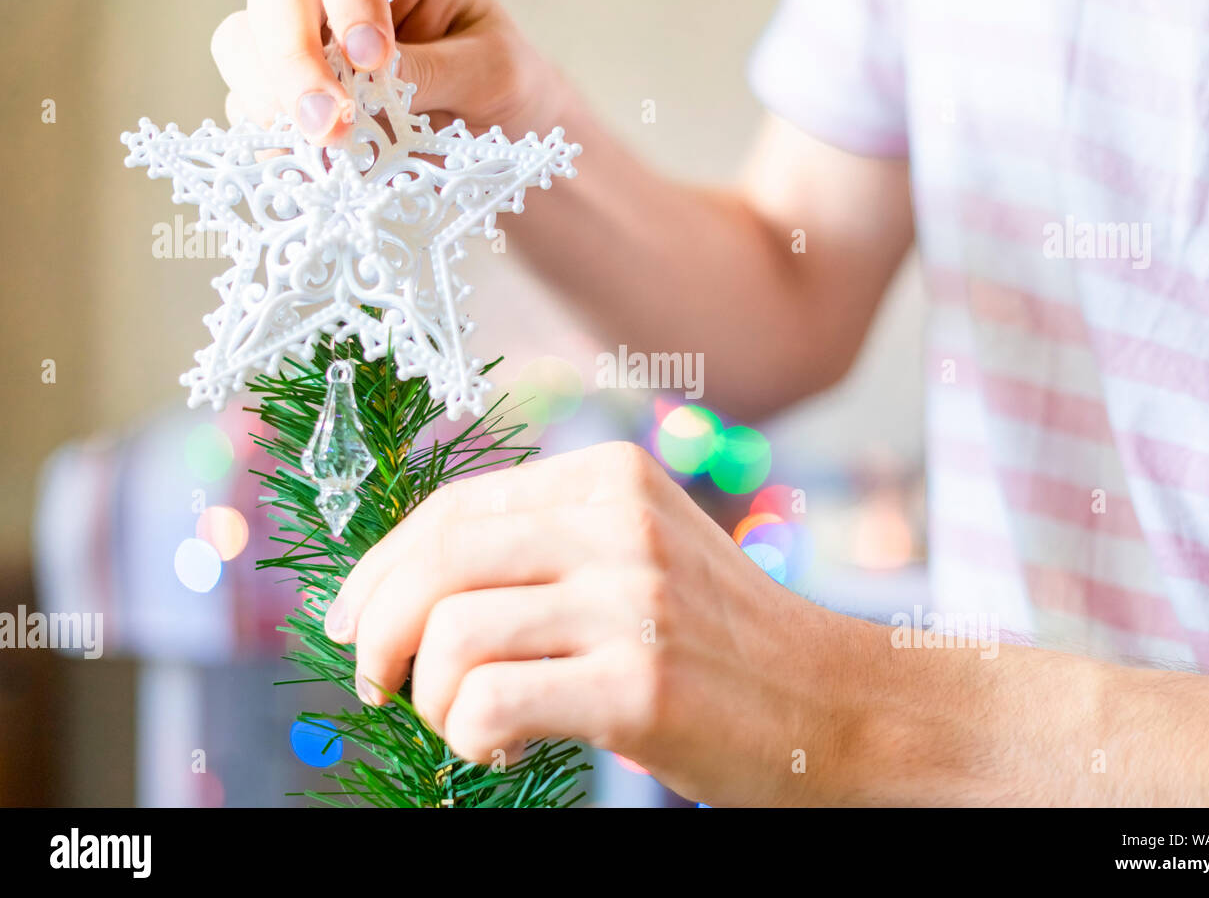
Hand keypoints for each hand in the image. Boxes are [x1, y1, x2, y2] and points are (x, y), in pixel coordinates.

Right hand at [211, 0, 565, 145]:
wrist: (500, 138)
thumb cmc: (503, 86)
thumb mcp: (494, 74)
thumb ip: (436, 72)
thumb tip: (368, 84)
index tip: (374, 56)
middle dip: (295, 61)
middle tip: (331, 124)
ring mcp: (307, 42)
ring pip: (245, 46)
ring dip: (272, 103)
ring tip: (327, 150)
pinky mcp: (292, 98)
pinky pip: (250, 110)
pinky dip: (274, 142)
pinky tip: (315, 169)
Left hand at [324, 441, 866, 806]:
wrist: (839, 705)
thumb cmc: (723, 641)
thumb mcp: (642, 555)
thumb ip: (548, 546)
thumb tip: (407, 586)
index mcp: (612, 477)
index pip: (454, 508)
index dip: (382, 567)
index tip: (352, 620)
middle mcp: (620, 522)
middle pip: (439, 560)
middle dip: (378, 628)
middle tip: (375, 684)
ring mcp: (635, 598)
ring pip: (451, 634)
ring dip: (431, 698)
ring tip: (466, 726)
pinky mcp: (642, 683)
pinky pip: (488, 701)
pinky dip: (469, 736)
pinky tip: (505, 750)